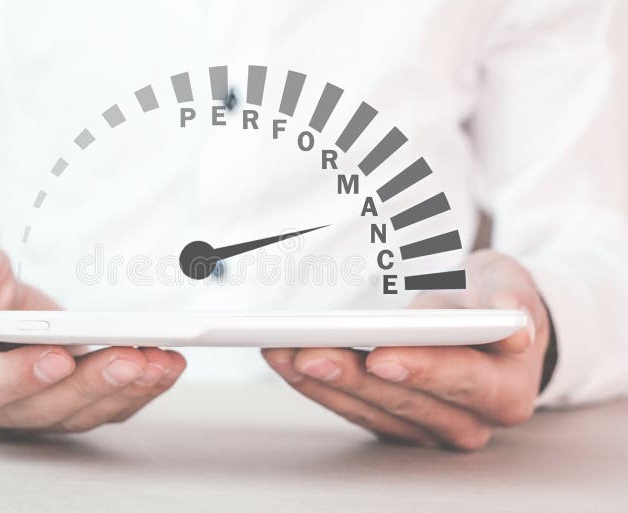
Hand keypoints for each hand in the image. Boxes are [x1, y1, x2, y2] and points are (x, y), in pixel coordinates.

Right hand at [0, 236, 185, 434]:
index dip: (19, 378)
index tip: (59, 357)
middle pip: (42, 409)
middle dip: (92, 384)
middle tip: (132, 358)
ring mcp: (28, 407)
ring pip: (79, 413)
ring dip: (125, 390)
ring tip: (162, 361)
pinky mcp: (63, 401)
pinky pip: (103, 406)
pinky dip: (138, 389)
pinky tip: (165, 366)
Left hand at [263, 250, 550, 449]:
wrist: (485, 320)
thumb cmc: (493, 298)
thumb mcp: (508, 283)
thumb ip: (512, 298)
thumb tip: (515, 324)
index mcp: (507, 389)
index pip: (464, 381)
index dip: (422, 370)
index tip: (381, 355)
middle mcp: (469, 420)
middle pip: (406, 404)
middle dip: (354, 378)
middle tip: (309, 352)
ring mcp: (428, 427)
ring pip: (371, 412)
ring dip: (323, 384)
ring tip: (282, 353)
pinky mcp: (395, 423)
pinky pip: (354, 410)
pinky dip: (318, 387)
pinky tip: (286, 362)